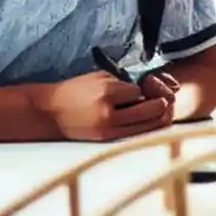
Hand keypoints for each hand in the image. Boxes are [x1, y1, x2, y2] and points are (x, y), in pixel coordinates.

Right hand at [28, 71, 174, 141]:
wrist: (50, 113)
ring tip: (160, 107)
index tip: (149, 82)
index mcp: (106, 92)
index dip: (149, 85)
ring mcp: (110, 129)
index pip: (142, 89)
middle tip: (165, 96)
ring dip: (161, 114)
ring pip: (151, 124)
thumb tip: (159, 80)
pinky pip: (140, 133)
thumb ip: (128, 78)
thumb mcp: (100, 76)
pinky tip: (151, 118)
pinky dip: (150, 125)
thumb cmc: (76, 90)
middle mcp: (109, 112)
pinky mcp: (109, 139)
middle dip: (163, 100)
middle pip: (153, 108)